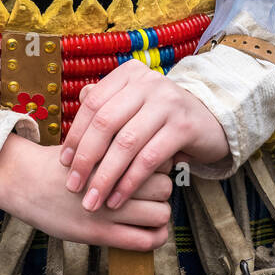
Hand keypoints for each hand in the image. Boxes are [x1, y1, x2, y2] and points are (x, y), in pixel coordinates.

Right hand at [0, 133, 171, 250]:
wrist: (24, 181)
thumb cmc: (58, 162)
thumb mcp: (88, 140)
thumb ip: (115, 138)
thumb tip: (141, 132)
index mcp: (112, 155)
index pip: (157, 160)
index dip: (160, 164)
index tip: (154, 167)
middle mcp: (113, 181)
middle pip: (164, 186)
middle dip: (162, 189)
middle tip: (152, 190)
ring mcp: (107, 210)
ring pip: (160, 214)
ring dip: (160, 213)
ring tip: (150, 210)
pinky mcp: (100, 234)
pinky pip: (144, 241)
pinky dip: (155, 237)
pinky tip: (151, 231)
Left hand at [59, 60, 229, 211]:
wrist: (210, 122)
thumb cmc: (160, 118)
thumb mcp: (134, 106)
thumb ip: (105, 108)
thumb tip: (72, 121)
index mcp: (129, 74)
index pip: (93, 103)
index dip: (76, 134)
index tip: (64, 163)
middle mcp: (148, 82)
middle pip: (105, 122)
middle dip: (86, 158)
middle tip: (74, 186)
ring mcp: (168, 102)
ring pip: (126, 143)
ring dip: (106, 176)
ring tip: (93, 200)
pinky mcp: (184, 126)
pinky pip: (149, 158)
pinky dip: (129, 182)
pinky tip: (117, 199)